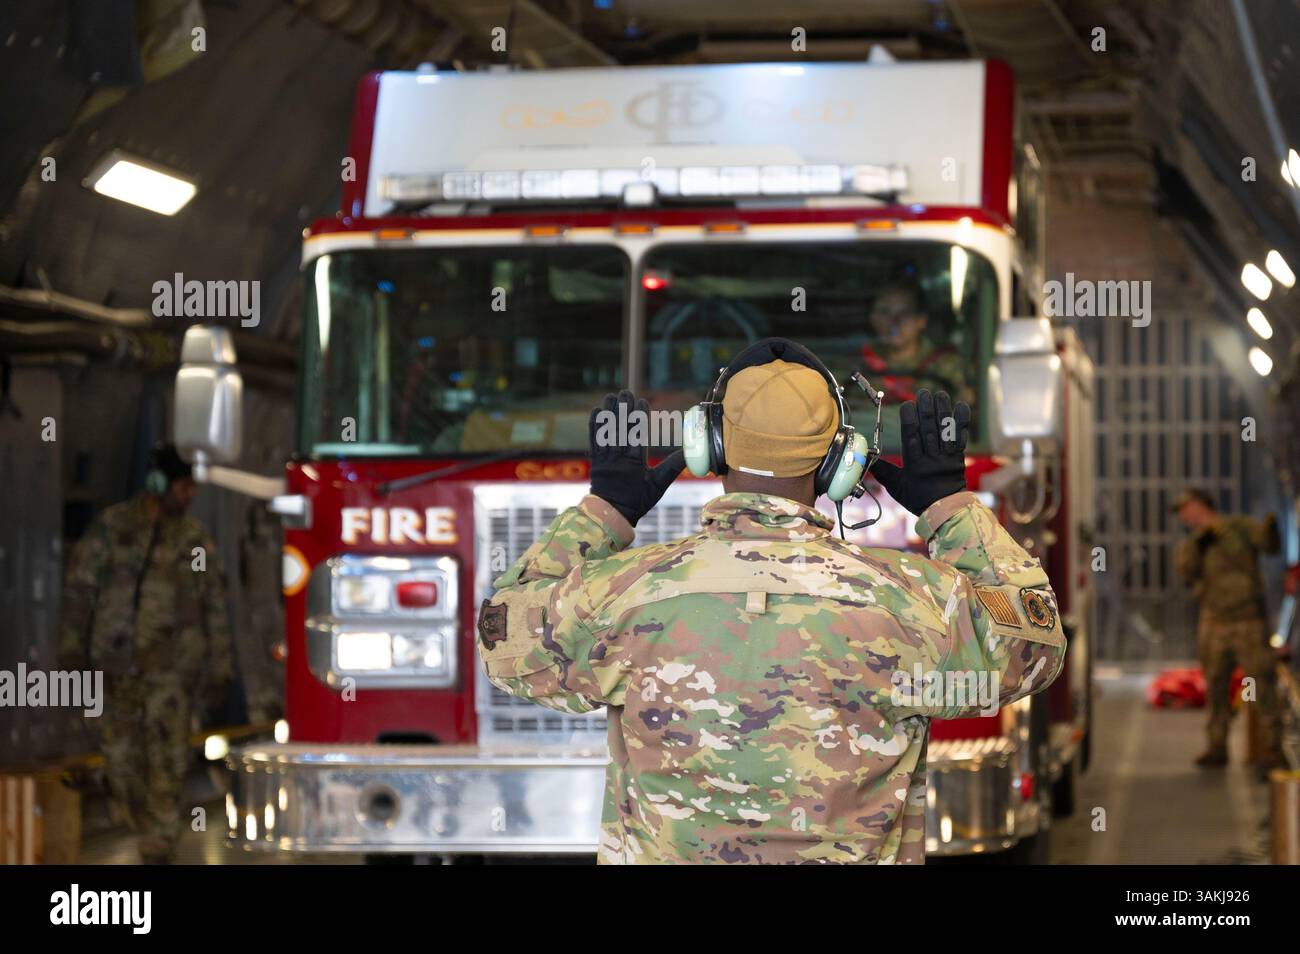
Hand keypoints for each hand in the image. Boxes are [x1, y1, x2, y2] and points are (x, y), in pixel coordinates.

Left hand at [588, 390, 683, 526]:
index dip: (639, 418)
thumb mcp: (659, 485)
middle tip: (625, 392)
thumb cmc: (638, 499)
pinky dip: (593, 425)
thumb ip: (673, 467)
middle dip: (623, 410)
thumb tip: (692, 451)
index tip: (642, 401)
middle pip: (620, 430)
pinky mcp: (595, 461)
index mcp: (635, 464)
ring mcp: (605, 460)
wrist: (612, 514)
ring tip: (610, 396)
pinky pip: (593, 440)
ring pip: (606, 433)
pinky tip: (595, 411)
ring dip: (608, 413)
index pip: (637, 436)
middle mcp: (618, 460)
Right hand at [871, 389, 969, 515]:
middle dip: (926, 410)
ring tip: (939, 394)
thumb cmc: (917, 498)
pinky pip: (961, 437)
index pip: (911, 439)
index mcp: (915, 465)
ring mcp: (947, 457)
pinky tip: (961, 406)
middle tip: (924, 393)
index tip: (907, 405)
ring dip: (942, 411)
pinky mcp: (958, 456)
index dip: (910, 421)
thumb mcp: (896, 487)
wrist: (945, 510)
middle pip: (928, 430)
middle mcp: (932, 459)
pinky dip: (961, 421)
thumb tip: (865, 459)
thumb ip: (882, 472)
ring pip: (944, 431)